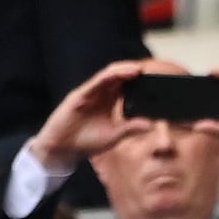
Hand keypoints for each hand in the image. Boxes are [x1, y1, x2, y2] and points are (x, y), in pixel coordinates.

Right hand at [29, 61, 152, 171]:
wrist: (62, 149)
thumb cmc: (86, 142)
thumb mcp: (114, 136)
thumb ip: (131, 128)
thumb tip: (151, 124)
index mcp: (108, 102)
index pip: (126, 87)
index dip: (139, 82)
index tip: (155, 81)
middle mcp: (99, 94)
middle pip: (119, 77)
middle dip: (134, 72)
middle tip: (151, 71)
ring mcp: (89, 93)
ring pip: (108, 76)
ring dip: (123, 71)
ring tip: (139, 69)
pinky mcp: (79, 95)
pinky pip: (96, 82)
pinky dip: (109, 77)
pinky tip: (120, 75)